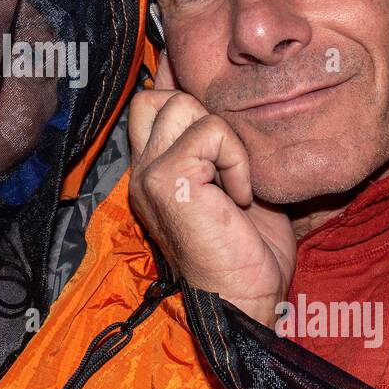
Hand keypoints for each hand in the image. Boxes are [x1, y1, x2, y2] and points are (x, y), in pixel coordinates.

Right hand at [127, 52, 296, 325]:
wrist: (242, 302)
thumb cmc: (246, 254)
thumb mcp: (235, 185)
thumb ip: (222, 148)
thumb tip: (238, 104)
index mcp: (153, 172)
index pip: (150, 103)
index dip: (177, 86)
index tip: (211, 93)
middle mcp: (141, 171)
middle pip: (153, 97)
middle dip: (198, 109)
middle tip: (226, 153)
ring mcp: (148, 175)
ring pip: (180, 105)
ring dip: (223, 137)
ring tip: (236, 180)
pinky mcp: (166, 181)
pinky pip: (209, 132)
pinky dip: (236, 159)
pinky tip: (241, 197)